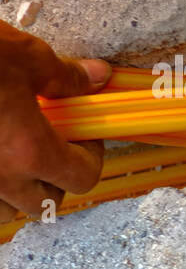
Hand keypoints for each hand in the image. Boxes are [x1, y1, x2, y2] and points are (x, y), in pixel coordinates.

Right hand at [0, 21, 107, 223]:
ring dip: (14, 193)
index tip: (84, 135)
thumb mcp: (23, 56)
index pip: (81, 177)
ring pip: (2, 212)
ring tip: (12, 157)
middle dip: (53, 180)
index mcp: (29, 152)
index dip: (91, 156)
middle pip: (43, 204)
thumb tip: (94, 78)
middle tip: (50, 147)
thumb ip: (62, 76)